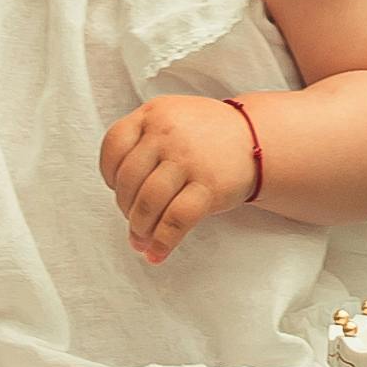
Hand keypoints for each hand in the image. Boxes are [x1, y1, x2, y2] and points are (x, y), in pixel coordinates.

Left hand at [99, 95, 256, 262]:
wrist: (257, 139)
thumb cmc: (209, 134)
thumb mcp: (173, 117)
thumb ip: (143, 140)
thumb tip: (118, 192)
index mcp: (155, 113)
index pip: (114, 145)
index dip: (109, 173)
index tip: (115, 188)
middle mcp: (168, 133)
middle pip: (128, 180)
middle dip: (125, 208)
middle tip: (133, 221)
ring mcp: (188, 159)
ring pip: (148, 202)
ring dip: (140, 229)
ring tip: (141, 240)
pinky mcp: (209, 186)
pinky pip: (175, 220)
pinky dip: (162, 242)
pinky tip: (157, 253)